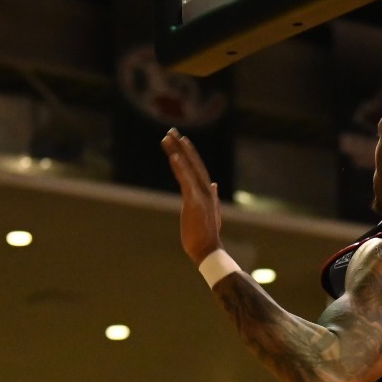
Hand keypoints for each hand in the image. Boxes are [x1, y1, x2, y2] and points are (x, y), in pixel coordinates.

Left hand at [162, 128, 223, 264]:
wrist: (209, 251)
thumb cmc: (206, 235)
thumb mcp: (211, 213)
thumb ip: (212, 197)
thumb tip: (214, 184)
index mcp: (208, 193)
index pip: (197, 168)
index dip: (189, 154)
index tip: (181, 141)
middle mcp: (206, 191)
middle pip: (193, 163)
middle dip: (182, 146)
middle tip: (172, 131)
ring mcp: (201, 195)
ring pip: (188, 168)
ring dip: (178, 151)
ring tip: (168, 137)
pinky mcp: (194, 202)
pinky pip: (186, 181)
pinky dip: (181, 168)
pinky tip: (173, 156)